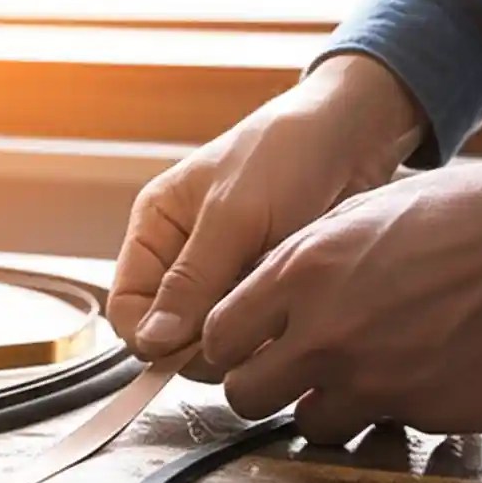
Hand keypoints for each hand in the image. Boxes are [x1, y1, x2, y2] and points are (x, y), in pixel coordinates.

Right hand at [108, 54, 420, 379]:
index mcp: (154, 232)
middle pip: (168, 333)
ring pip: (211, 340)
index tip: (193, 346)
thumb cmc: (284, 155)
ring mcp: (223, 279)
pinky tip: (294, 311)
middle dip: (201, 342)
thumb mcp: (233, 216)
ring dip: (240, 337)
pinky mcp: (261, 291)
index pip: (126, 307)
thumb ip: (191, 280)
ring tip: (277, 310)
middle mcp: (180, 260)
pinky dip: (268, 333)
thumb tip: (150, 341)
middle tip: (247, 330)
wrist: (355, 136)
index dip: (150, 337)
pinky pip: (251, 333)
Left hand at [204, 144, 481, 443]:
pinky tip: (424, 365)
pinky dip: (396, 405)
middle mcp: (330, 337)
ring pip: (313, 425)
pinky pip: (389, 427)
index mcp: (302, 276)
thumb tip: (250, 309)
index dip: (228, 344)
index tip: (243, 344)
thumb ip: (293, 267)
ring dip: (325, 404)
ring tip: (360, 369)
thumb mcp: (356, 216)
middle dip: (259, 386)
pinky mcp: (435, 415)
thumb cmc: (460, 214)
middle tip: (283, 372)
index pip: (218, 339)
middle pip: (246, 397)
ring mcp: (383, 384)